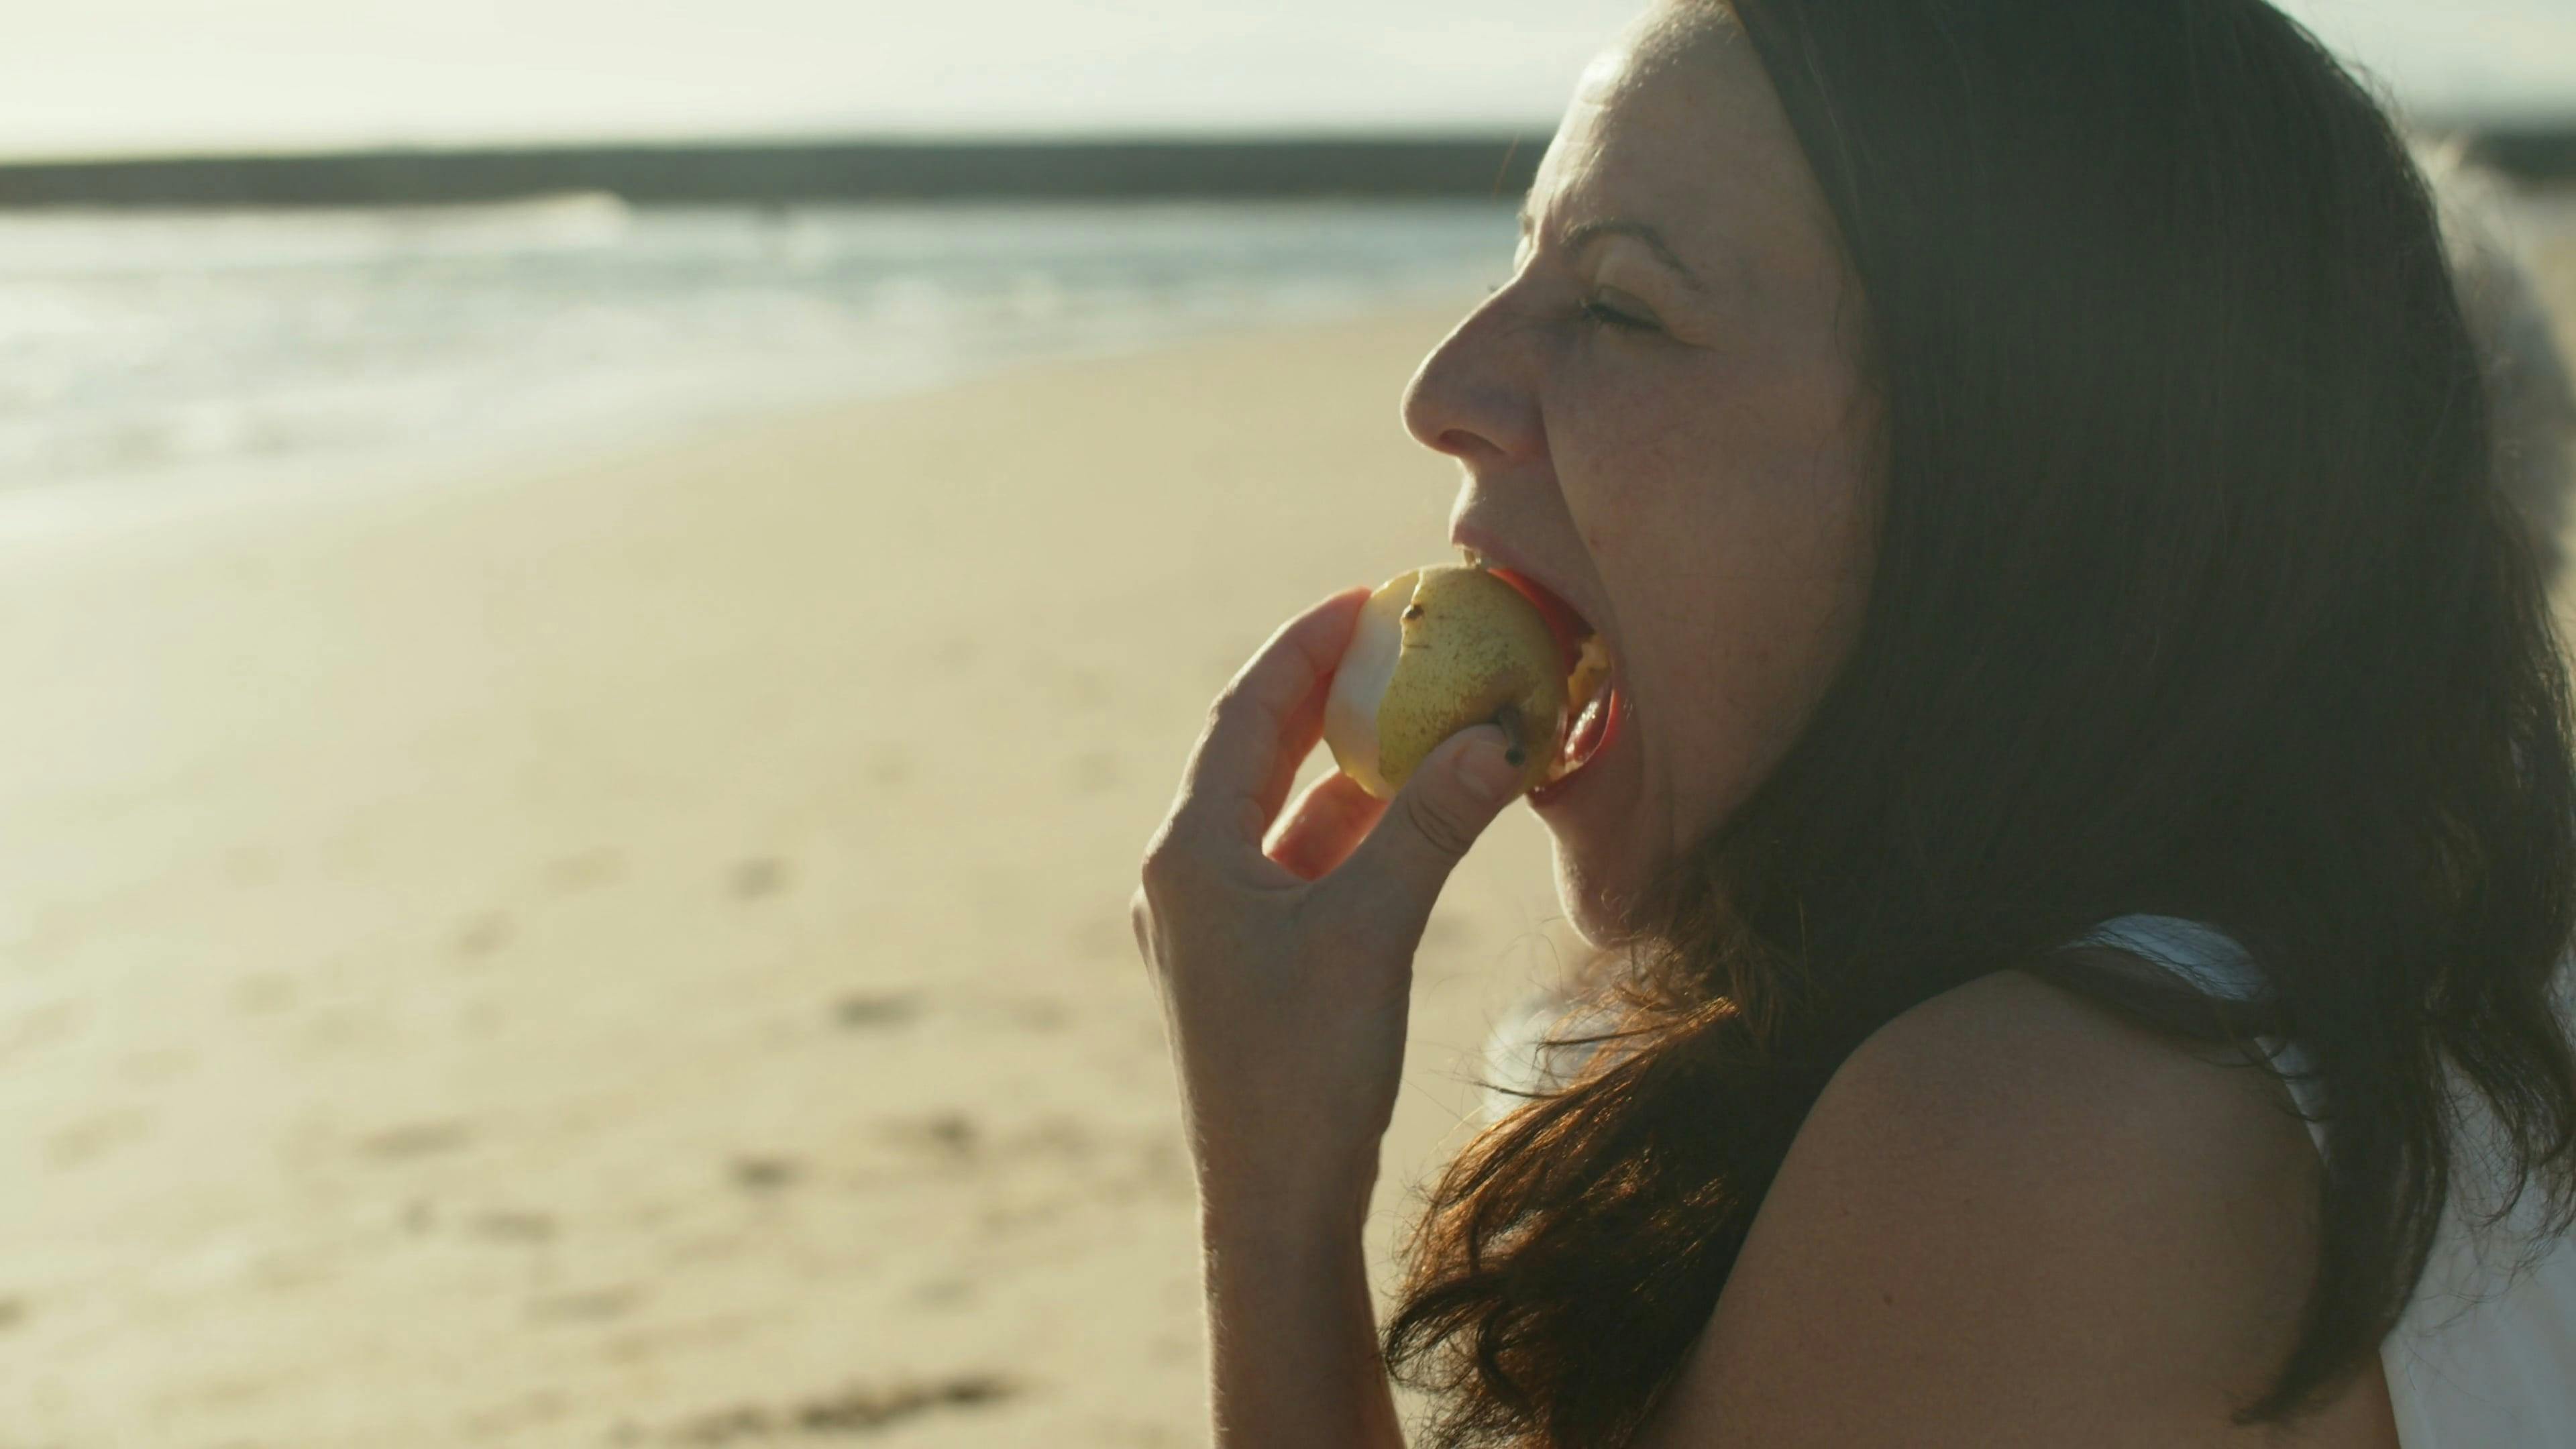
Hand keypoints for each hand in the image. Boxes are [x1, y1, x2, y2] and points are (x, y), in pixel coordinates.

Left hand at [1131, 586, 1527, 1225]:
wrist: (1273, 1207)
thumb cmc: (1305, 1071)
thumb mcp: (1374, 930)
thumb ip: (1432, 824)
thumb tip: (1499, 734)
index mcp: (1188, 853)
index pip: (1244, 712)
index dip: (1307, 647)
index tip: (1368, 599)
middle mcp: (1186, 877)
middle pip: (1257, 752)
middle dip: (1329, 694)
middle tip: (1399, 640)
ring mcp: (1214, 924)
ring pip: (1284, 813)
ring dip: (1350, 766)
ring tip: (1422, 713)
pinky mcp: (1248, 966)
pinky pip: (1301, 867)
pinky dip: (1356, 831)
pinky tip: (1414, 812)